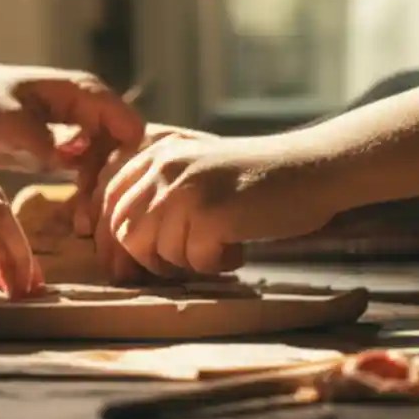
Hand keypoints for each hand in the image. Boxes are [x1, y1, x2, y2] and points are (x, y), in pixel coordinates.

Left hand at [0, 58, 143, 230]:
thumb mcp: (4, 118)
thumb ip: (40, 135)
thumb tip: (71, 156)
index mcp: (83, 92)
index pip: (130, 125)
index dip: (127, 159)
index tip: (105, 191)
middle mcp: (87, 110)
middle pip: (126, 150)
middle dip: (115, 182)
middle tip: (94, 218)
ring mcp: (77, 132)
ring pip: (110, 166)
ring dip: (102, 194)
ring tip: (84, 225)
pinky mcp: (61, 154)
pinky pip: (90, 176)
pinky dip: (88, 196)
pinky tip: (77, 222)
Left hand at [98, 134, 337, 279]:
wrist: (311, 169)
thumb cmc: (252, 180)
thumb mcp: (194, 170)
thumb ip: (153, 195)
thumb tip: (113, 255)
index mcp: (155, 151)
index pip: (107, 198)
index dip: (108, 236)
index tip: (122, 262)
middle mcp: (164, 165)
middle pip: (123, 230)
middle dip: (143, 259)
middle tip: (176, 267)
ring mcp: (185, 188)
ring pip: (154, 250)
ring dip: (184, 262)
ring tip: (215, 250)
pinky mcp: (211, 213)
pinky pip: (194, 260)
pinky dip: (215, 264)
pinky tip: (236, 250)